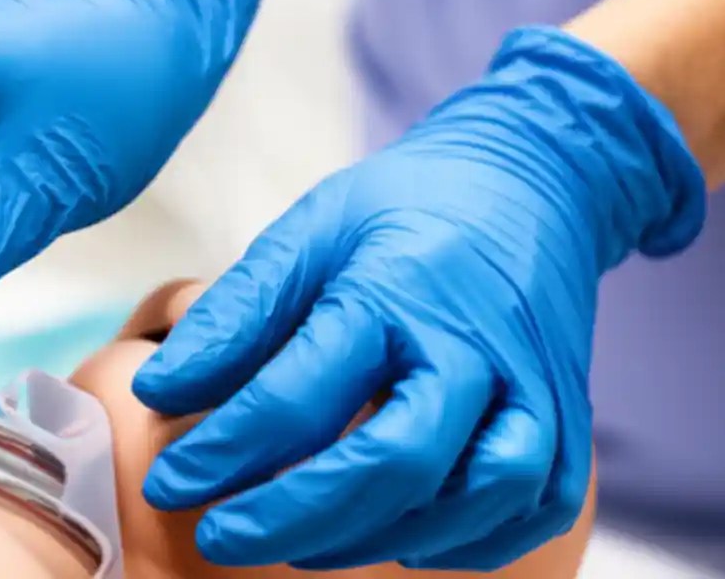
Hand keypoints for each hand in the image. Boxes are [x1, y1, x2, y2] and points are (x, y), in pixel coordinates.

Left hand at [131, 27, 704, 570]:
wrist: (526, 183)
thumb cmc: (400, 210)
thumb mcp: (307, 233)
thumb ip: (236, 314)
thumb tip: (157, 391)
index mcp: (393, 290)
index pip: (300, 394)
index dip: (225, 451)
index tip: (169, 483)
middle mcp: (473, 346)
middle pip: (394, 462)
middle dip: (295, 515)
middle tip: (218, 536)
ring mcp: (534, 387)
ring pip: (471, 497)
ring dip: (375, 537)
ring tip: (297, 545)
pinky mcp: (568, 420)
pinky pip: (530, 509)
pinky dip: (463, 542)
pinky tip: (396, 538)